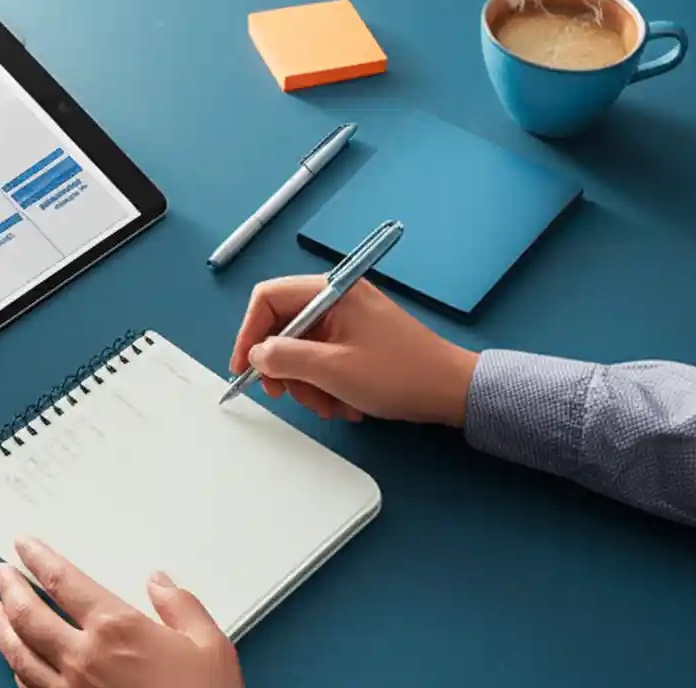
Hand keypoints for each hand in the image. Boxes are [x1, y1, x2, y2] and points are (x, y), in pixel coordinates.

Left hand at [0, 537, 244, 687]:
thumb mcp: (210, 646)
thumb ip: (182, 607)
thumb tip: (160, 583)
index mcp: (116, 629)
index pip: (63, 581)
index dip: (38, 559)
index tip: (25, 545)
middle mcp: (83, 658)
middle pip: (29, 614)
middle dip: (10, 588)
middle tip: (1, 572)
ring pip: (18, 653)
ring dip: (1, 627)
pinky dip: (16, 669)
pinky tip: (14, 661)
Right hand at [230, 275, 478, 425]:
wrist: (450, 390)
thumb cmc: (400, 374)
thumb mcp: (332, 370)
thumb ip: (285, 358)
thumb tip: (257, 354)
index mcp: (332, 291)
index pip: (268, 298)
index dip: (249, 334)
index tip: (245, 367)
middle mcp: (338, 299)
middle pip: (284, 327)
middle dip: (284, 367)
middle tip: (287, 395)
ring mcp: (349, 319)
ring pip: (302, 349)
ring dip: (307, 383)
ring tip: (329, 405)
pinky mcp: (358, 339)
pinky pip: (323, 359)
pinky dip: (326, 384)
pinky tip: (344, 403)